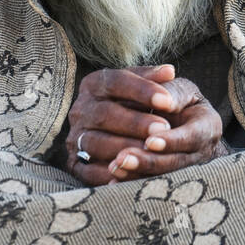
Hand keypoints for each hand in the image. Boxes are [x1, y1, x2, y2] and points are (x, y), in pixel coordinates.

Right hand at [64, 63, 192, 185]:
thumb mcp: (148, 87)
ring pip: (96, 142)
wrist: (125, 135)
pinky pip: (89, 171)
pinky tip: (134, 172)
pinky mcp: (75, 164)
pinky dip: (110, 173)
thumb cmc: (142, 106)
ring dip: (124, 147)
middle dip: (135, 122)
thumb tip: (169, 72)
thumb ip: (156, 80)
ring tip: (151, 150)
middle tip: (163, 127)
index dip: (142, 90)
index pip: (115, 81)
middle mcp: (80, 110)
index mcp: (94, 84)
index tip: (167, 100)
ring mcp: (75, 137)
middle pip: (104, 114)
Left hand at [107, 77, 225, 182]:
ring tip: (114, 167)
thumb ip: (172, 93)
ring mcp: (188, 171)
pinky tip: (112, 181)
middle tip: (123, 158)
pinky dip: (131, 184)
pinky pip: (151, 186)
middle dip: (149, 161)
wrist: (181, 121)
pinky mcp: (170, 181)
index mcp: (207, 127)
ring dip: (137, 175)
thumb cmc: (177, 100)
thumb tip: (164, 100)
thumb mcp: (179, 90)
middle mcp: (201, 153)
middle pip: (175, 163)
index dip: (171, 141)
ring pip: (163, 178)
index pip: (191, 137)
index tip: (150, 141)